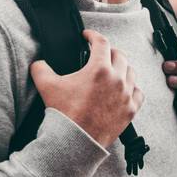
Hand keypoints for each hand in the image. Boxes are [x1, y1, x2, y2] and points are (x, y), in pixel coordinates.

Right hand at [29, 29, 143, 147]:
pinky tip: (125, 88)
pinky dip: (132, 87)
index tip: (87, 36)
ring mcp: (126, 95)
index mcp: (99, 69)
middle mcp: (117, 79)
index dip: (92, 35)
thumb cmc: (63, 113)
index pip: (101, 42)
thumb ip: (40, 68)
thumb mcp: (46, 85)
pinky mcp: (131, 110)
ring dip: (122, 67)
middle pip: (119, 55)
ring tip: (112, 69)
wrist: (75, 141)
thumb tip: (38, 63)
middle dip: (108, 50)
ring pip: (131, 72)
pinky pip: (138, 93)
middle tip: (99, 52)